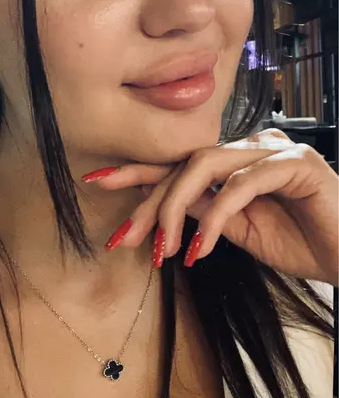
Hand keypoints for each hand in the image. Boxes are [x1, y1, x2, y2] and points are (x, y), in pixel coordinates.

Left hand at [82, 129, 338, 284]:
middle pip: (183, 163)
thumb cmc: (301, 242)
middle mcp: (250, 147)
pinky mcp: (295, 164)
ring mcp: (273, 150)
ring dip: (175, 209)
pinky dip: (215, 218)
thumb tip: (160, 206)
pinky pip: (240, 185)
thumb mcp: (238, 231)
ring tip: (164, 251)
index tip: (96, 181)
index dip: (136, 172)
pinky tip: (202, 250)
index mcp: (236, 162)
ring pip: (205, 165)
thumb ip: (203, 211)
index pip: (179, 163)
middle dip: (148, 201)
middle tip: (122, 238)